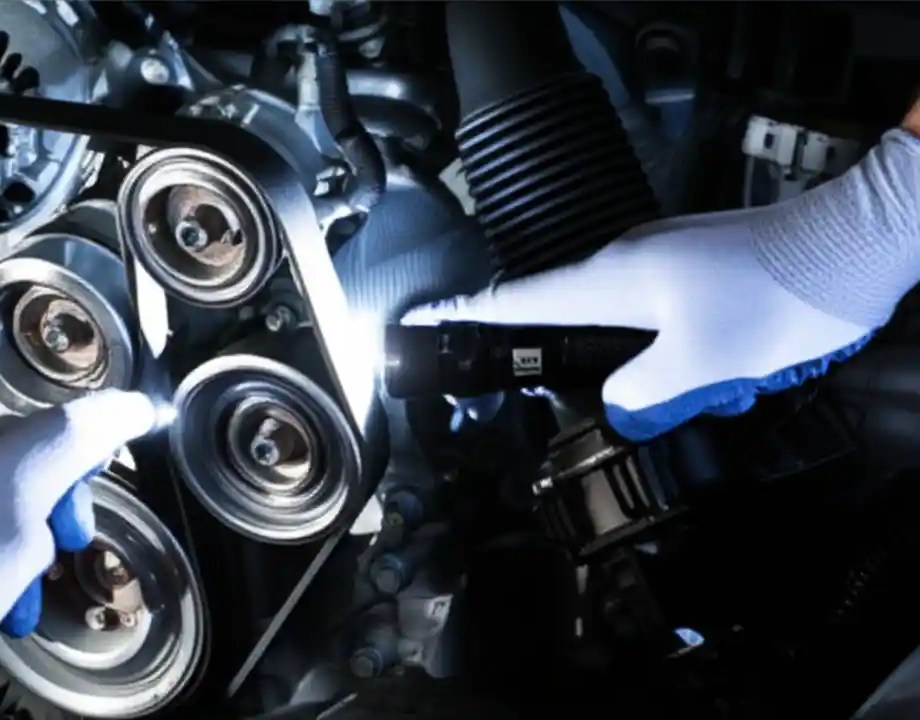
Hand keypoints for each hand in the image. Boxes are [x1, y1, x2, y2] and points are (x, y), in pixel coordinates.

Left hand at [0, 390, 157, 716]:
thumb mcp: (26, 488)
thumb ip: (77, 436)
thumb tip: (126, 402)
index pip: (35, 435)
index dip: (73, 476)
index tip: (79, 521)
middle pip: (6, 483)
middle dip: (39, 526)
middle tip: (51, 562)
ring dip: (7, 560)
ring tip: (13, 602)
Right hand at [407, 130, 919, 440]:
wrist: (855, 244)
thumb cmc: (774, 298)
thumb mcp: (702, 366)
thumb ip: (643, 399)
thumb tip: (618, 412)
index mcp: (611, 280)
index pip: (519, 301)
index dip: (466, 315)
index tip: (418, 318)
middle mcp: (627, 262)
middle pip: (571, 319)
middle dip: (579, 366)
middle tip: (607, 402)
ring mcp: (663, 260)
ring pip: (629, 327)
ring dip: (653, 368)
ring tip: (708, 388)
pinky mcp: (697, 268)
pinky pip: (666, 318)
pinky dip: (684, 354)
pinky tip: (729, 373)